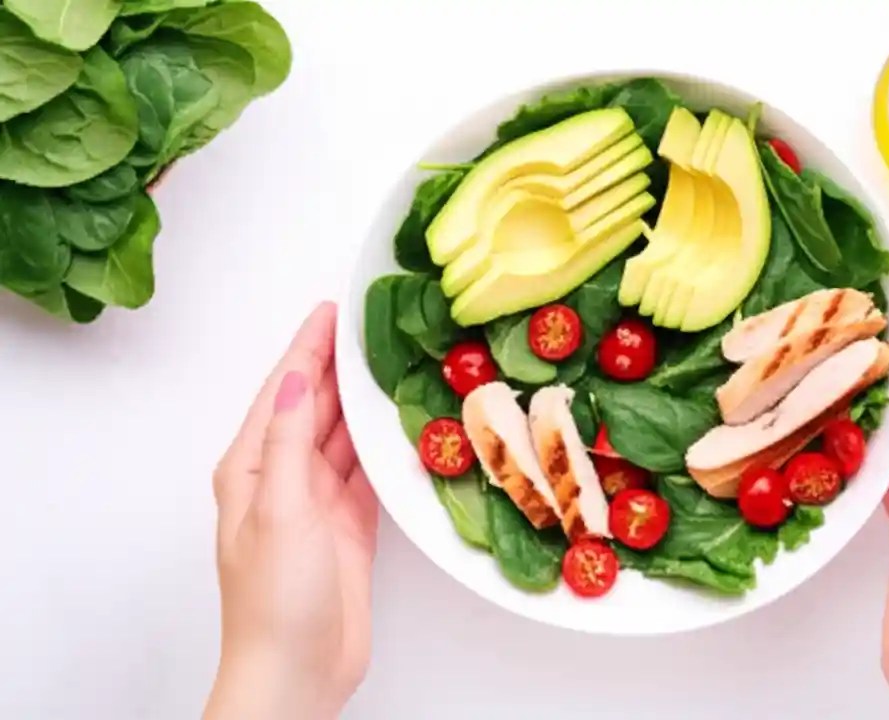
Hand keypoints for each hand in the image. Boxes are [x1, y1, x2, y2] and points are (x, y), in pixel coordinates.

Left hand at [205, 303, 378, 719]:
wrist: (296, 672)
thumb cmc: (274, 600)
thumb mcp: (279, 511)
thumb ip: (291, 443)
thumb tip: (302, 378)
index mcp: (252, 469)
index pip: (285, 392)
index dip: (308, 347)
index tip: (333, 309)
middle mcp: (282, 480)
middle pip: (315, 407)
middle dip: (339, 366)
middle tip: (372, 325)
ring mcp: (317, 504)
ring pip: (344, 438)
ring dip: (363, 403)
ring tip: (391, 362)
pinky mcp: (349, 528)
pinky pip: (368, 474)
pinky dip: (383, 448)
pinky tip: (401, 426)